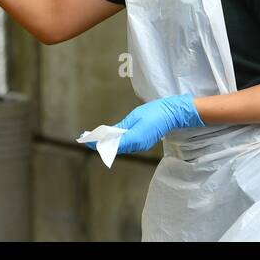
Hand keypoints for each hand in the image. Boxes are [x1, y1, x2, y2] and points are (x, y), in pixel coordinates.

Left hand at [88, 94, 203, 154]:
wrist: (173, 113)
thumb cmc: (155, 112)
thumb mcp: (135, 116)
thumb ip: (121, 127)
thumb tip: (108, 134)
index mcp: (136, 138)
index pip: (113, 144)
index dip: (99, 144)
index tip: (87, 142)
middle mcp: (138, 145)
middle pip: (115, 147)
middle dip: (100, 144)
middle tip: (86, 140)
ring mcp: (141, 145)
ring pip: (121, 147)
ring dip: (108, 144)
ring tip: (95, 139)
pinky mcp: (143, 142)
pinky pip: (127, 144)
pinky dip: (117, 142)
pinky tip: (110, 138)